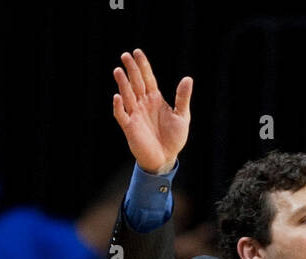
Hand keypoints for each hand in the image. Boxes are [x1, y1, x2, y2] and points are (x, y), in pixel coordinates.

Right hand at [112, 48, 191, 174]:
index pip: (147, 78)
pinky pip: (121, 115)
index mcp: (155, 99)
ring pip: (127, 95)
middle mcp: (143, 104)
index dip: (143, 65)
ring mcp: (135, 115)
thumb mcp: (182, 117)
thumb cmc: (174, 139)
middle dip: (131, 69)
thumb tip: (188, 78)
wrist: (166, 159)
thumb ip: (182, 98)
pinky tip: (117, 97)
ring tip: (118, 71)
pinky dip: (118, 107)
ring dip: (122, 84)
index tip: (137, 52)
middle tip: (125, 55)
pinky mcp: (130, 127)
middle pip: (136, 83)